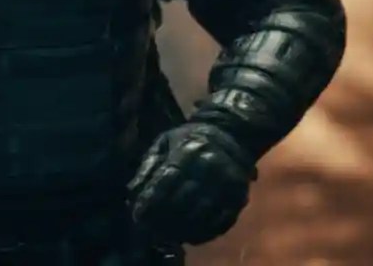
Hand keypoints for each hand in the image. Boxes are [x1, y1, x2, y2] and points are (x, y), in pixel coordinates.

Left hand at [127, 122, 256, 245]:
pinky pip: (220, 223)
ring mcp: (227, 183)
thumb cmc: (189, 139)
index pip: (166, 181)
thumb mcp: (164, 143)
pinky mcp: (239, 197)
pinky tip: (189, 236)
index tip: (138, 216)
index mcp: (188, 150)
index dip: (150, 201)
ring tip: (166, 235)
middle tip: (149, 230)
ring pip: (201, 216)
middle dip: (162, 219)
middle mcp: (210, 167)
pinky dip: (203, 234)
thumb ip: (148, 166)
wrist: (230, 135)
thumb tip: (132, 193)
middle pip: (183, 201)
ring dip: (181, 230)